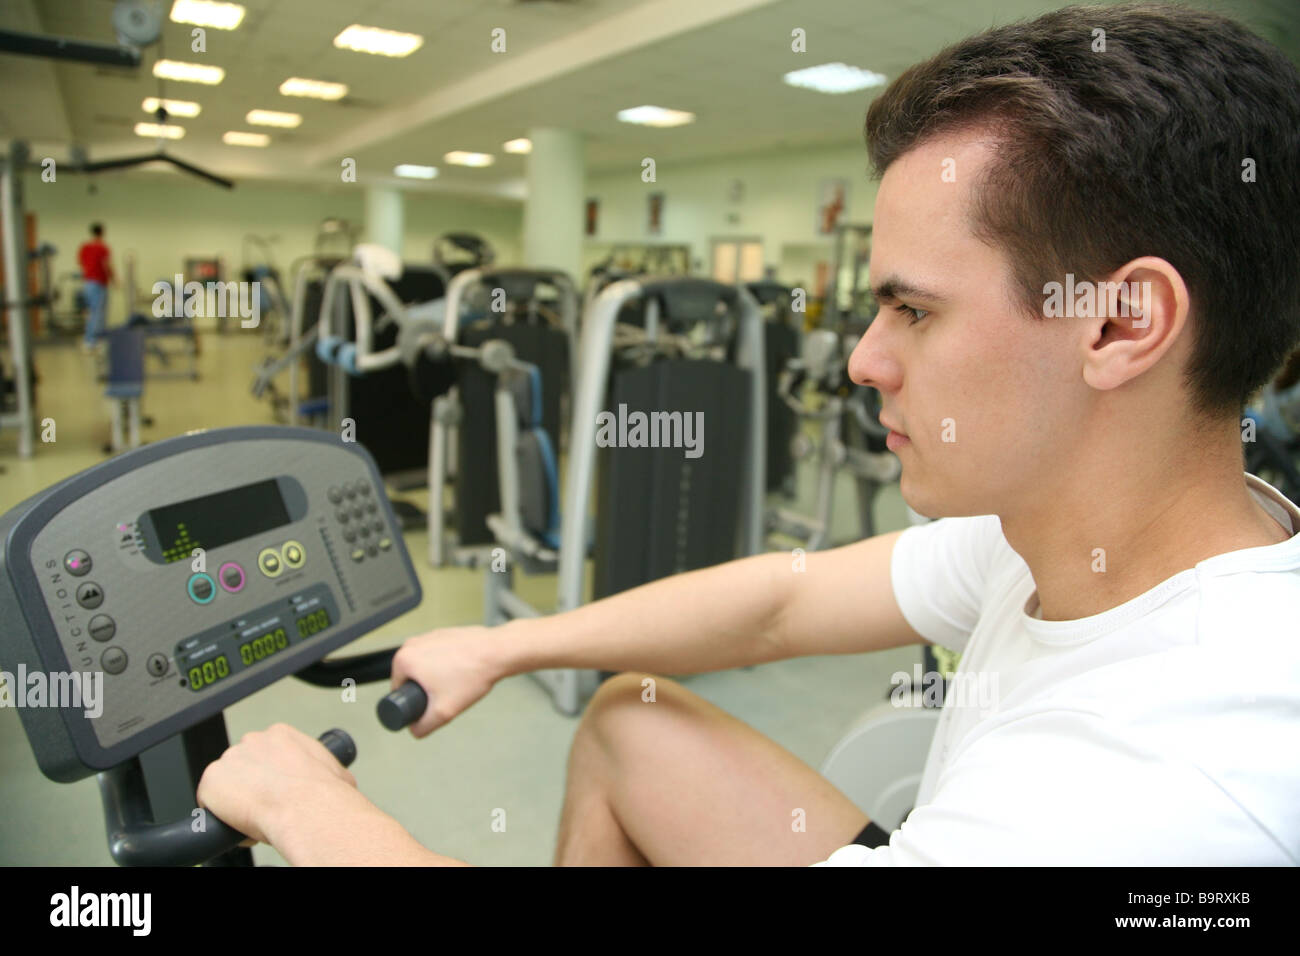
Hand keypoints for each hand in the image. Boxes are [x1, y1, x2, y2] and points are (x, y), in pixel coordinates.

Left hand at [196, 723, 358, 845]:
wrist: (307, 807)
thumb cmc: (324, 793)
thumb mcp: (336, 772)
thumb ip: (324, 769)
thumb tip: (335, 779)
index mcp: (282, 735)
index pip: (266, 753)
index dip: (270, 774)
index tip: (275, 789)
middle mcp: (253, 741)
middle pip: (243, 765)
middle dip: (251, 785)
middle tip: (265, 805)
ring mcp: (230, 759)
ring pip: (226, 782)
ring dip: (235, 799)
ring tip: (255, 816)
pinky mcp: (210, 780)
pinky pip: (208, 800)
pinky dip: (219, 815)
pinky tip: (239, 824)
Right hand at [390, 625, 501, 736]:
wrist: (497, 652)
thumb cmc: (472, 674)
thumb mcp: (443, 712)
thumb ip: (423, 727)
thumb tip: (414, 729)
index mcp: (404, 659)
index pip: (397, 690)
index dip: (411, 703)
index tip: (430, 704)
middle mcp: (412, 644)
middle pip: (411, 678)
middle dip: (426, 690)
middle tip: (446, 695)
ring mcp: (428, 636)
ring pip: (425, 667)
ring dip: (436, 678)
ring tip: (456, 682)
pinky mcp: (443, 634)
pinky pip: (438, 656)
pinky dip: (447, 666)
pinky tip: (461, 672)